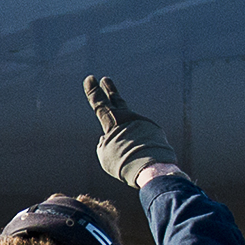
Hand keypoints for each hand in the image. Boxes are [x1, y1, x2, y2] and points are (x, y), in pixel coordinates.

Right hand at [84, 75, 181, 189]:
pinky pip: (142, 139)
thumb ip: (105, 143)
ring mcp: (142, 123)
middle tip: (106, 79)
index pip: (100, 102)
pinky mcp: (154, 131)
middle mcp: (128, 118)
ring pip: (131, 129)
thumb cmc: (123, 162)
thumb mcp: (105, 154)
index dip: (93, 91)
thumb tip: (110, 139)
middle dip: (110, 90)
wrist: (151, 166)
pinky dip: (138, 148)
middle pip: (117, 101)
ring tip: (127, 154)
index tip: (90, 78)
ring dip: (127, 141)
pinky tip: (140, 158)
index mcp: (112, 121)